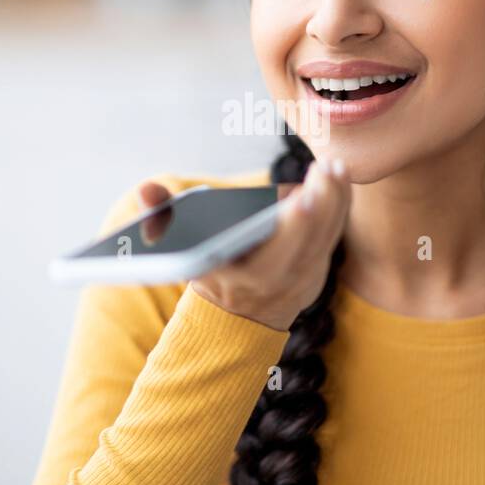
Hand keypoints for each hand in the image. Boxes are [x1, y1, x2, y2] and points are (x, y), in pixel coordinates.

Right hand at [135, 159, 351, 331]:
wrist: (236, 318)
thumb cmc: (205, 270)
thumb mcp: (178, 249)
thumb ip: (161, 217)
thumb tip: (147, 190)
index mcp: (238, 278)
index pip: (268, 255)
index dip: (289, 227)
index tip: (301, 198)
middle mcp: (274, 282)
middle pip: (306, 241)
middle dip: (320, 203)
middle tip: (325, 168)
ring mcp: (300, 281)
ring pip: (325, 237)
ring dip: (334, 199)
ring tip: (334, 166)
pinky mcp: (317, 272)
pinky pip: (332, 236)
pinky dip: (337, 207)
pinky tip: (338, 179)